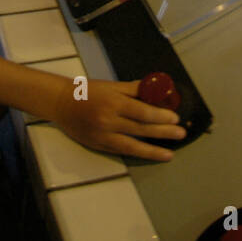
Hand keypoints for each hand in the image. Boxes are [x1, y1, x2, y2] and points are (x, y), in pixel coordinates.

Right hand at [49, 78, 185, 161]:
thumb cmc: (88, 92)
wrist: (61, 103)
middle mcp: (109, 121)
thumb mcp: (111, 85)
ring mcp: (103, 136)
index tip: (175, 118)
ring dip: (153, 150)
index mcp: (113, 102)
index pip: (142, 112)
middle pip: (141, 129)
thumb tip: (155, 90)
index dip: (160, 116)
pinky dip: (138, 154)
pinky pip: (122, 151)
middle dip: (163, 132)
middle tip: (180, 134)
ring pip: (132, 145)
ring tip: (169, 154)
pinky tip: (150, 154)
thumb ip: (133, 89)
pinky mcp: (99, 146)